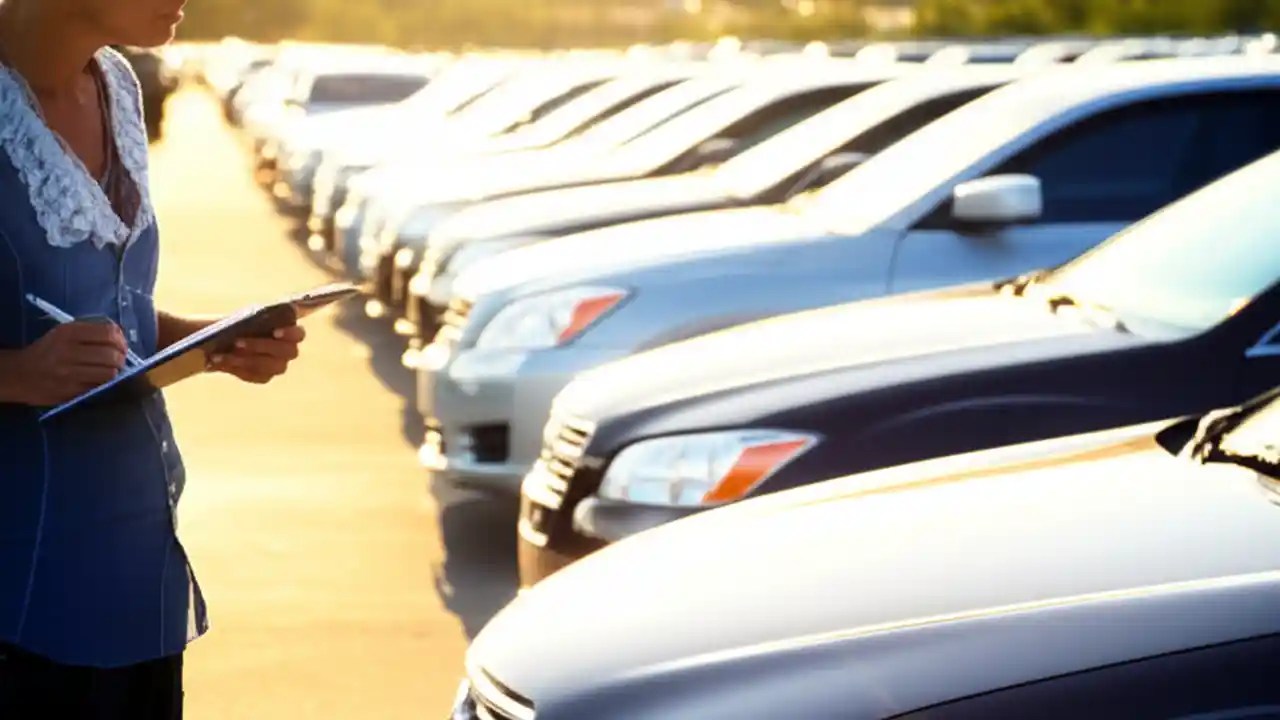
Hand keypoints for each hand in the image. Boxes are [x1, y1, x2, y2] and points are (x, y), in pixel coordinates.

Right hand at [3, 322, 129, 405]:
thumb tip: (120, 336)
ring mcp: (69, 373)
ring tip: (110, 369)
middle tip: (120, 358)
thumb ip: (90, 331)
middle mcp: (68, 351)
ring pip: (109, 373)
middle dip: (122, 357)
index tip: (122, 344)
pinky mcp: (70, 391)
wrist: (20, 374)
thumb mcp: (63, 333)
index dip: (121, 340)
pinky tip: (98, 379)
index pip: (108, 333)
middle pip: (112, 355)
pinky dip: (103, 383)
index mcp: (68, 333)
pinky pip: (98, 386)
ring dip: (114, 372)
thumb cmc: (47, 351)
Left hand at [209, 325, 305, 384]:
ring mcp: (279, 365)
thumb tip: (249, 322)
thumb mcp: (246, 318)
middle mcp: (289, 349)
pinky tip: (220, 361)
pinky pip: (255, 375)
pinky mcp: (264, 376)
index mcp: (290, 329)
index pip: (298, 334)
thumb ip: (255, 319)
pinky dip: (236, 367)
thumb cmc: (239, 323)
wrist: (223, 340)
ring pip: (271, 366)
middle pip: (287, 352)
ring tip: (221, 354)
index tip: (275, 332)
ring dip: (245, 359)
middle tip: (238, 342)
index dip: (290, 334)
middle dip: (262, 346)